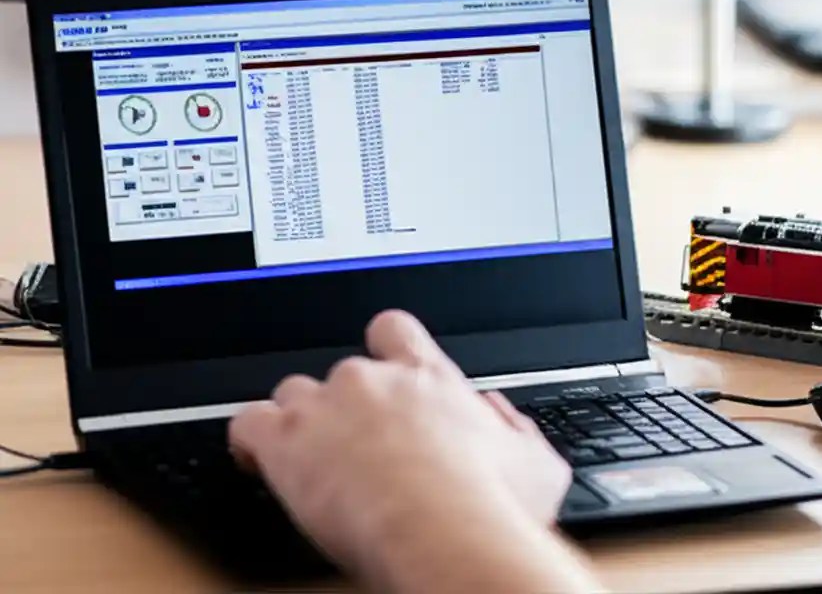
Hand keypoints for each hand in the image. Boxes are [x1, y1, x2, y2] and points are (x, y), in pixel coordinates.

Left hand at [228, 310, 593, 593]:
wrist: (442, 531)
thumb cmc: (488, 504)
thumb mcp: (534, 462)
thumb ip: (512, 430)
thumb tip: (497, 417)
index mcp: (428, 378)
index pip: (394, 330)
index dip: (383, 348)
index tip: (385, 372)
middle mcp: (372, 381)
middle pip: (340, 371)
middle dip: (344, 404)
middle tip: (357, 444)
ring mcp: (324, 408)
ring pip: (291, 394)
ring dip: (299, 423)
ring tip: (311, 459)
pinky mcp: (285, 443)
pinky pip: (248, 424)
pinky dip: (251, 441)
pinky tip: (260, 460)